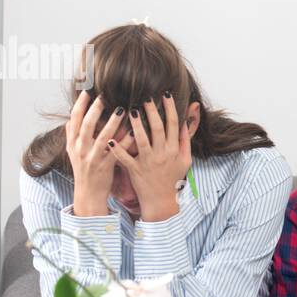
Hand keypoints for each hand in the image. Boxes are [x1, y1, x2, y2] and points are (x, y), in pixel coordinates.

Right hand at [65, 90, 126, 216]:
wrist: (88, 194)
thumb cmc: (84, 171)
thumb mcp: (72, 153)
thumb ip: (72, 136)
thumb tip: (70, 119)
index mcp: (72, 144)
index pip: (74, 120)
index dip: (79, 105)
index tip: (86, 91)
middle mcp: (80, 150)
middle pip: (86, 126)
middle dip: (95, 110)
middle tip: (104, 96)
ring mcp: (93, 158)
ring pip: (102, 138)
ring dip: (112, 123)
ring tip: (122, 110)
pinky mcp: (105, 167)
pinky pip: (117, 152)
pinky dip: (125, 141)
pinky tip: (133, 131)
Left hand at [110, 93, 191, 221]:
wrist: (162, 202)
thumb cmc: (172, 179)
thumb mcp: (185, 161)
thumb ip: (185, 141)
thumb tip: (185, 123)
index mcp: (174, 150)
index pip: (174, 125)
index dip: (170, 108)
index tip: (165, 94)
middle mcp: (162, 154)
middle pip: (158, 128)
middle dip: (152, 111)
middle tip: (145, 97)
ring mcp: (149, 162)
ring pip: (142, 140)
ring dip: (135, 124)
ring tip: (128, 109)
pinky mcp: (136, 170)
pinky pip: (126, 158)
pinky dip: (118, 150)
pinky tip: (111, 139)